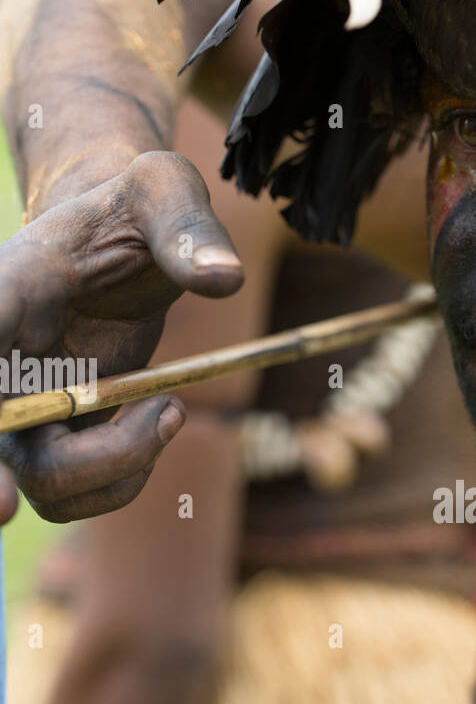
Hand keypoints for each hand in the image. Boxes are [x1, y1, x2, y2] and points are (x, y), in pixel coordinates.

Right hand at [0, 151, 244, 521]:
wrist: (126, 238)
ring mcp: (24, 402)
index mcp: (8, 288)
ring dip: (110, 470)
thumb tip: (225, 276)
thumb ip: (186, 228)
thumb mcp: (164, 193)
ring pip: (35, 476)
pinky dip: (121, 479)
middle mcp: (2, 354)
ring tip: (171, 411)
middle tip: (2, 510)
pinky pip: (72, 489)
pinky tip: (161, 427)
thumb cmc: (137, 208)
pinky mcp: (56, 433)